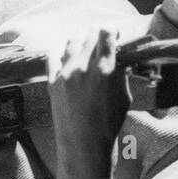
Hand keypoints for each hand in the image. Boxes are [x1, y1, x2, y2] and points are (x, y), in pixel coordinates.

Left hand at [47, 28, 131, 159]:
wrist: (83, 147)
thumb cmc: (109, 126)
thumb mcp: (124, 97)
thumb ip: (120, 74)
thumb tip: (119, 60)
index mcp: (105, 69)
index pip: (106, 33)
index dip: (111, 30)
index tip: (114, 34)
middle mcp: (83, 67)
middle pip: (89, 34)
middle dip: (97, 34)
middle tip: (102, 39)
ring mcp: (65, 73)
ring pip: (72, 41)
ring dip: (81, 38)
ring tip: (85, 43)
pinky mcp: (52, 81)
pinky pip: (53, 54)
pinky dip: (61, 48)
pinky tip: (65, 49)